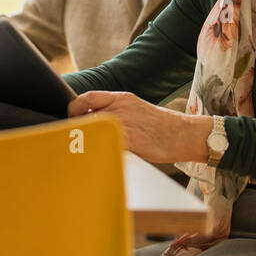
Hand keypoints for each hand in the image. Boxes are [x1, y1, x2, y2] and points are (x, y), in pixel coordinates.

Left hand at [66, 91, 212, 168]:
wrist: (184, 134)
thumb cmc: (161, 126)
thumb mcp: (137, 109)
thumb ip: (116, 111)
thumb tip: (95, 120)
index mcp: (122, 98)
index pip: (87, 97)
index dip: (74, 109)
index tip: (71, 119)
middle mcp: (120, 108)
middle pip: (85, 115)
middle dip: (76, 128)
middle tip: (72, 140)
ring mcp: (125, 124)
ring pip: (93, 130)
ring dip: (84, 141)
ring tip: (82, 151)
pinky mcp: (130, 141)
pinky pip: (106, 145)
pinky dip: (98, 152)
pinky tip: (97, 158)